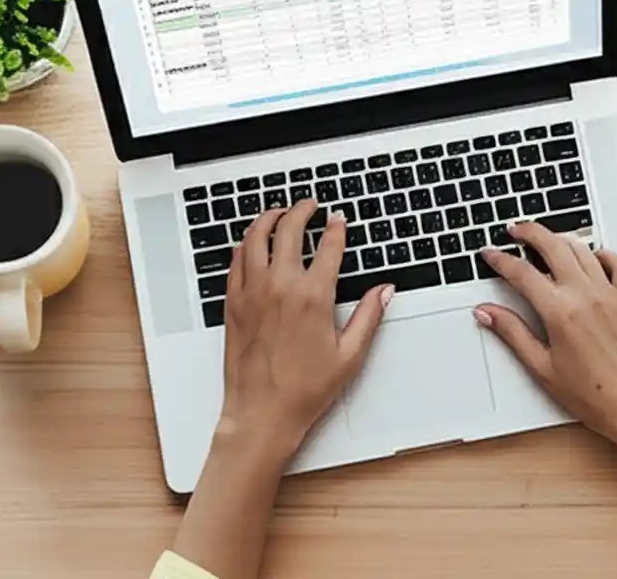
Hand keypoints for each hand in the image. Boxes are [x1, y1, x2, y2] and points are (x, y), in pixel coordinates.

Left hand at [220, 199, 393, 458]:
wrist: (262, 412)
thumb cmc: (304, 389)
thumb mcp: (350, 355)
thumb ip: (368, 317)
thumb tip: (383, 291)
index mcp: (313, 298)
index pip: (327, 246)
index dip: (335, 228)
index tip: (338, 220)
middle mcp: (280, 288)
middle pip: (289, 231)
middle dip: (302, 211)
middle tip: (310, 205)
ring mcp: (252, 293)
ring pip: (256, 239)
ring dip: (269, 219)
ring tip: (279, 212)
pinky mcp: (233, 304)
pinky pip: (236, 261)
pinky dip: (246, 244)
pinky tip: (252, 241)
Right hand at [473, 224, 616, 522]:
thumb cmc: (592, 396)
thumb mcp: (542, 368)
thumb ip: (513, 333)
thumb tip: (487, 313)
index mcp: (560, 313)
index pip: (522, 273)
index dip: (501, 259)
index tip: (490, 254)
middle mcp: (587, 296)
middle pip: (553, 247)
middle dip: (529, 233)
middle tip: (514, 230)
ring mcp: (611, 295)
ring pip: (583, 250)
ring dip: (561, 239)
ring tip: (545, 239)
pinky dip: (602, 254)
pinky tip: (592, 257)